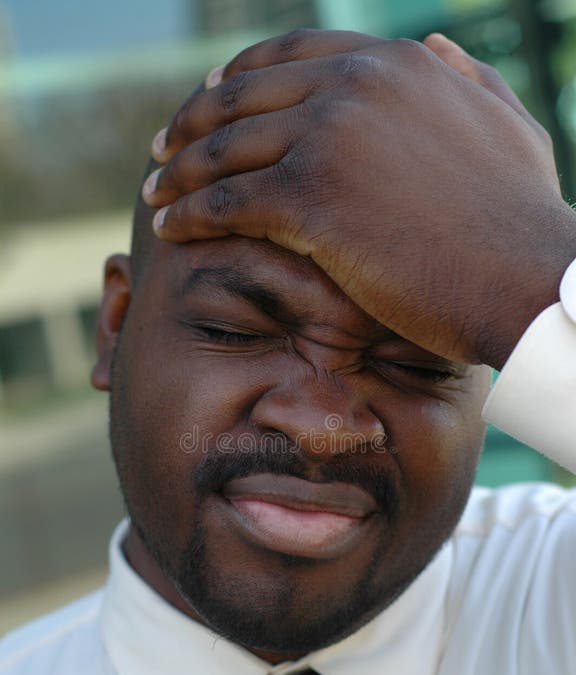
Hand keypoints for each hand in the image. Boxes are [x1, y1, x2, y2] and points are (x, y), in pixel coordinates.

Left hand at [143, 29, 575, 367]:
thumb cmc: (520, 216)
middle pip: (241, 97)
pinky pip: (225, 200)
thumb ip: (465, 79)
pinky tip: (169, 228)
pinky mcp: (312, 200)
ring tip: (154, 195)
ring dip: (178, 172)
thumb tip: (434, 46)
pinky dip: (189, 213)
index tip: (206, 104)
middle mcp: (354, 86)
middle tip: (162, 153)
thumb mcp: (504, 124)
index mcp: (391, 63)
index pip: (286, 56)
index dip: (235, 79)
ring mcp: (329, 138)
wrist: (527, 276)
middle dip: (191, 124)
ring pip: (224, 147)